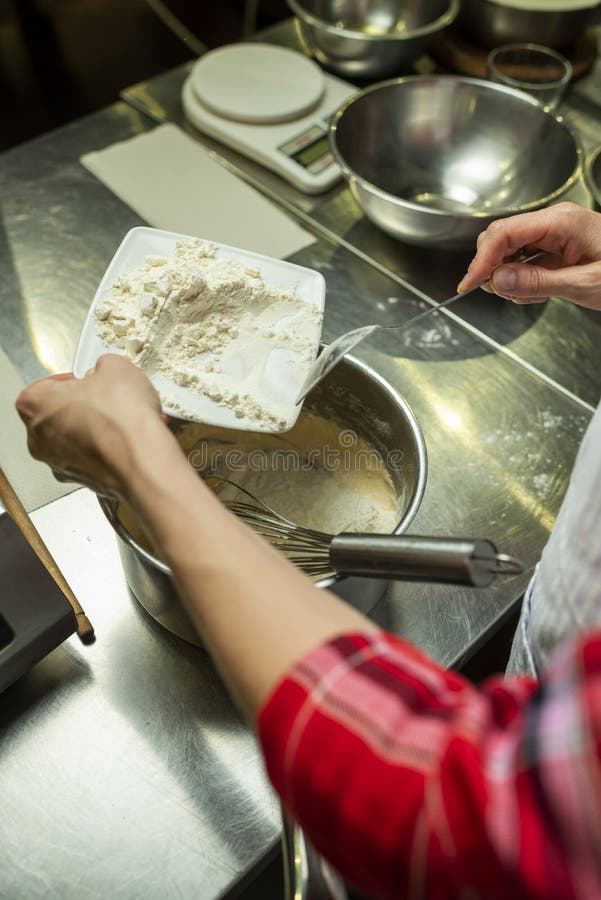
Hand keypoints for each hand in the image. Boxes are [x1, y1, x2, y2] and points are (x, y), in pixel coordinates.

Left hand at [16, 354, 167, 497]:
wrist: (142, 462)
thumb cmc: (121, 420)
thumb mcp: (116, 367)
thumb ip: (104, 366)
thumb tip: (108, 372)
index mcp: (35, 405)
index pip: (43, 386)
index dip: (70, 380)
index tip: (88, 379)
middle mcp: (40, 439)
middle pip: (59, 415)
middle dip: (85, 406)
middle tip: (109, 398)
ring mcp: (61, 464)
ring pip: (77, 440)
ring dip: (98, 429)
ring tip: (127, 420)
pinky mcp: (85, 481)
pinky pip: (96, 459)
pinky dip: (111, 450)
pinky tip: (132, 440)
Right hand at [457, 202, 600, 309]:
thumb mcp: (584, 284)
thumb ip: (538, 282)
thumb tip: (498, 280)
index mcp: (561, 222)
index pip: (504, 234)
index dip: (481, 260)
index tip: (469, 285)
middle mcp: (554, 222)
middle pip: (501, 238)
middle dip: (493, 268)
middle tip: (502, 293)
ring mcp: (555, 233)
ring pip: (510, 251)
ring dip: (510, 278)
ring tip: (534, 295)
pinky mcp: (557, 246)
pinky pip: (525, 259)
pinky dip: (523, 279)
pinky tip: (539, 291)